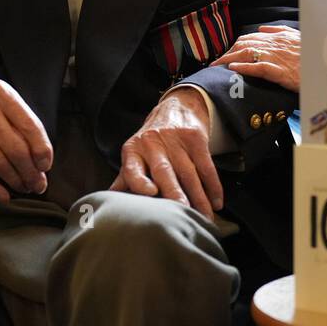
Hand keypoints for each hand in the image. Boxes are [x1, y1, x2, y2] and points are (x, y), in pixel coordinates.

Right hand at [0, 73, 52, 201]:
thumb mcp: (2, 97)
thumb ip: (21, 119)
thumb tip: (41, 156)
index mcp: (2, 95)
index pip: (30, 127)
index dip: (43, 151)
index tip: (46, 165)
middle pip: (16, 150)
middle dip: (32, 173)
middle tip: (39, 184)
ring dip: (16, 182)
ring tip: (25, 187)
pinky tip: (4, 196)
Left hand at [111, 88, 222, 219]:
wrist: (175, 108)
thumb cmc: (151, 143)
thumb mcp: (134, 155)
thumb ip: (125, 180)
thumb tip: (109, 203)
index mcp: (132, 151)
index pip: (132, 168)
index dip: (139, 182)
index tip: (151, 193)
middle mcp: (152, 143)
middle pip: (164, 172)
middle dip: (174, 194)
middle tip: (182, 213)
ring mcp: (175, 139)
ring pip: (189, 173)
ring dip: (199, 198)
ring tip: (204, 217)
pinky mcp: (195, 138)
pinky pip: (206, 166)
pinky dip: (213, 186)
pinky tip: (217, 202)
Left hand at [210, 25, 299, 92]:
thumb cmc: (312, 55)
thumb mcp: (298, 37)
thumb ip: (280, 31)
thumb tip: (263, 27)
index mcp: (278, 37)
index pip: (250, 38)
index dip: (235, 45)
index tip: (226, 52)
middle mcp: (275, 45)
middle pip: (244, 45)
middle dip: (228, 53)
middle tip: (215, 62)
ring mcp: (277, 57)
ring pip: (247, 54)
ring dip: (229, 59)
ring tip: (217, 66)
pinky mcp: (280, 71)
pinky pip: (259, 68)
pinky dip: (244, 68)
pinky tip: (233, 69)